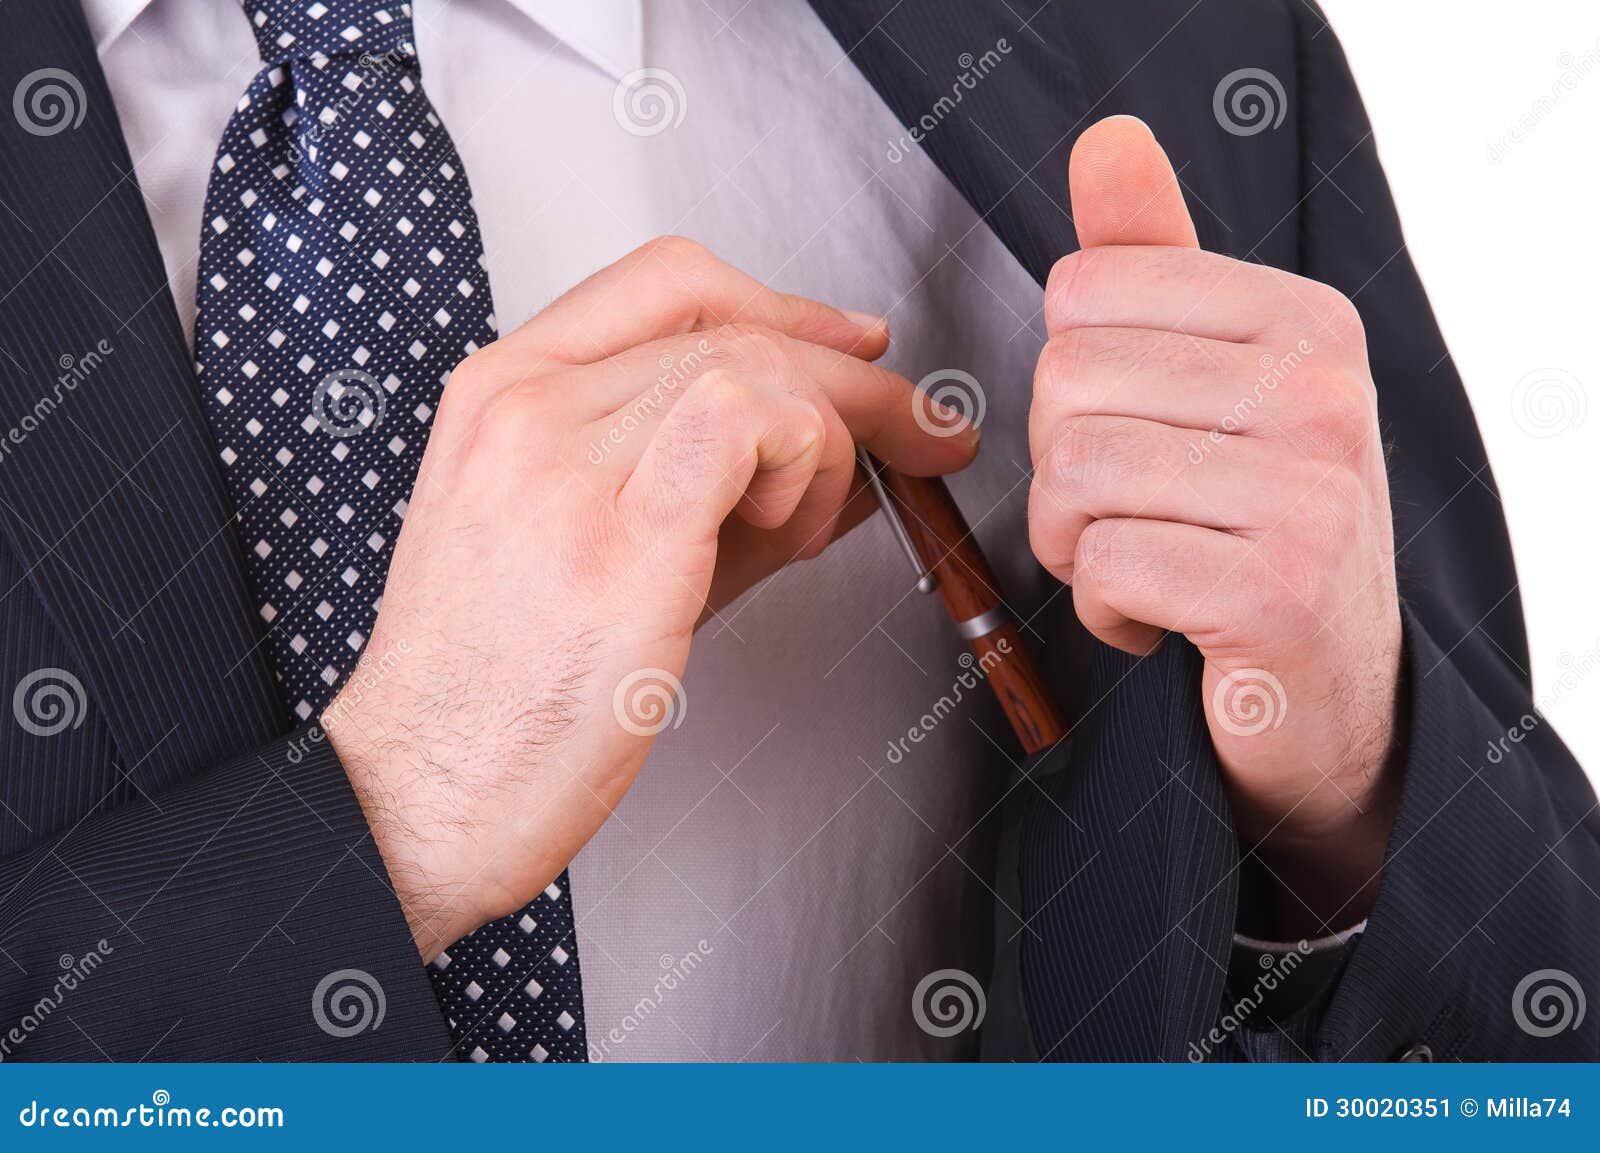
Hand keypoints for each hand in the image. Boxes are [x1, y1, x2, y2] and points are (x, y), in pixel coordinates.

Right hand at [322, 236, 977, 957]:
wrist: (418, 799)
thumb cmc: (494, 692)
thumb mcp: (588, 545)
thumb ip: (702, 479)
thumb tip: (829, 452)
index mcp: (504, 394)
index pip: (669, 283)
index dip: (786, 303)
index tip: (851, 342)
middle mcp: (525, 407)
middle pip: (730, 323)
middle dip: (851, 377)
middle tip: (914, 430)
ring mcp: (561, 463)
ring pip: (752, 364)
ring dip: (827, 436)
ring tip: (810, 523)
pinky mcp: (617, 536)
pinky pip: (746, 421)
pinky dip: (805, 458)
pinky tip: (793, 527)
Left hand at [1028, 118, 1401, 932]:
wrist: (1331, 690)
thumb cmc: (1250, 528)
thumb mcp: (1210, 383)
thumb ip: (1153, 263)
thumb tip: (1106, 142)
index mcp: (1304, 320)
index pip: (1080, 295)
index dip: (1071, 385)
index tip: (1141, 438)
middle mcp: (1322, 392)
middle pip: (1063, 384)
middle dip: (1064, 473)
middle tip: (1138, 516)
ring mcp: (1310, 493)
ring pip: (1072, 476)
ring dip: (1076, 546)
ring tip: (1145, 565)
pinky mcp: (1278, 591)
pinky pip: (1104, 567)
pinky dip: (1104, 609)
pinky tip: (1162, 621)